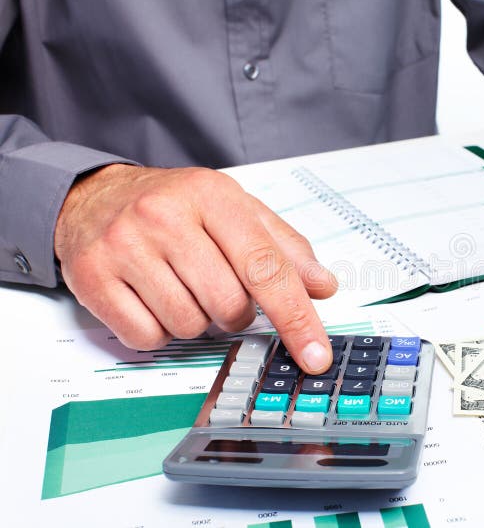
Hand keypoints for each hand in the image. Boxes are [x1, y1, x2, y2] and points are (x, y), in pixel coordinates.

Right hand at [54, 164, 337, 373]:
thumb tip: (323, 287)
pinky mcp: (92, 277)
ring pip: (189, 325)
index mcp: (212, 196)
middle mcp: (165, 216)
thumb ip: (284, 247)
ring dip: (196, 320)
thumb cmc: (175, 206)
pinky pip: (146, 337)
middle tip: (218, 289)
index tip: (315, 354)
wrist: (94, 197)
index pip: (266, 267)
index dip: (296, 316)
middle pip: (229, 305)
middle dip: (234, 312)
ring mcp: (125, 246)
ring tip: (182, 287)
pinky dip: (158, 330)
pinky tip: (152, 299)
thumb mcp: (235, 210)